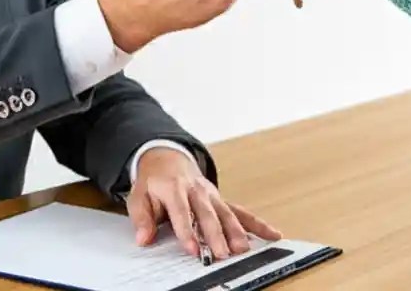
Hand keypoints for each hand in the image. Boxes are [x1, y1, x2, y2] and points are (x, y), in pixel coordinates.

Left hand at [127, 148, 281, 260]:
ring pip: (226, 213)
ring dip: (235, 231)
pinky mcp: (222, 200)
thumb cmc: (154, 182)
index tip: (192, 248)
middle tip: (222, 253)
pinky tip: (271, 234)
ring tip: (242, 249)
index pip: (181, 211)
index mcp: (173, 188)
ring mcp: (212, 195)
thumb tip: (144, 238)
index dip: (186, 230)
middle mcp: (196, 190)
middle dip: (215, 234)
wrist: (168, 158)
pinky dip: (257, 224)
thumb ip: (142, 218)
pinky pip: (241, 212)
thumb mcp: (138, 195)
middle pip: (207, 214)